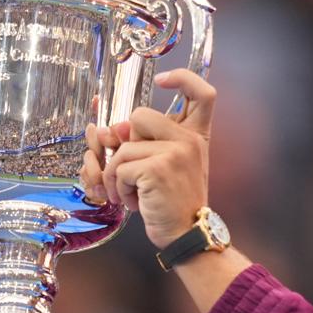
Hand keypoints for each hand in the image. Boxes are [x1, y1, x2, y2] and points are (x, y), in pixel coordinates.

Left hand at [86, 69, 215, 248]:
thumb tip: (110, 129)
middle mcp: (189, 139)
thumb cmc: (175, 202)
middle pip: (138, 115)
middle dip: (126, 144)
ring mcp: (174, 152)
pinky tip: (134, 201)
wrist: (186, 234)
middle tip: (136, 170)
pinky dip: (118, 188)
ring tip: (134, 193)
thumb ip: (146, 142)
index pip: (202, 93)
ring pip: (123, 148)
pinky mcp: (156, 169)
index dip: (182, 78)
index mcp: (197, 136)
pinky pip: (119, 169)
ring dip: (118, 175)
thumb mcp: (168, 166)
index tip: (162, 79)